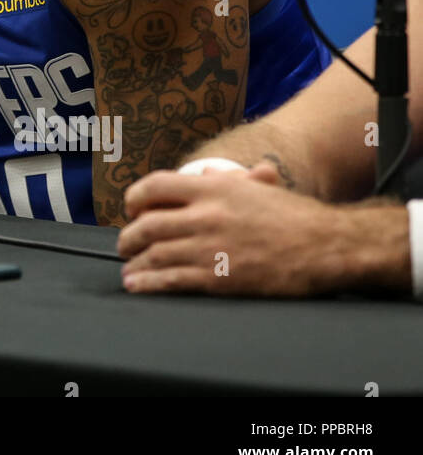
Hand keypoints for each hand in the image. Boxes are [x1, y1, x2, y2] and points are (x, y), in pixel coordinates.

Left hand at [118, 169, 346, 296]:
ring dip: (135, 262)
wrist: (328, 246)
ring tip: (129, 268)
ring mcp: (210, 247)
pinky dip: (149, 283)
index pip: (155, 186)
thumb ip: (234, 179)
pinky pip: (171, 280)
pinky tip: (139, 284)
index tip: (131, 209)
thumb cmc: (297, 216)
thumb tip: (215, 169)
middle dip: (129, 236)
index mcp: (213, 187)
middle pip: (148, 224)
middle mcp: (205, 214)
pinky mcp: (219, 278)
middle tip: (126, 244)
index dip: (135, 198)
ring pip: (155, 253)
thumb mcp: (260, 188)